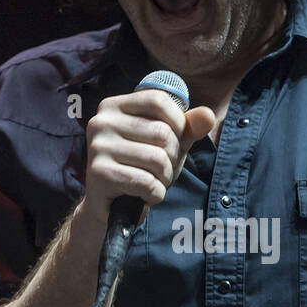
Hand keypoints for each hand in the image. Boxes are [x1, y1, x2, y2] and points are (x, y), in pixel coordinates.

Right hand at [83, 89, 215, 225]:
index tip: (175, 140)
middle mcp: (101, 122)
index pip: (158, 100)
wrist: (110, 206)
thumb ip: (188, 127)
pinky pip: (146, 182)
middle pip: (161, 132)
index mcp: (114, 106)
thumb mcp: (167, 143)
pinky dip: (155, 194)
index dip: (178, 122)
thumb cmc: (140, 167)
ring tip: (153, 182)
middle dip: (172, 157)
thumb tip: (209, 115)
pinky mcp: (99, 173)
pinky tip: (145, 195)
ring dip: (165, 178)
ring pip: (157, 159)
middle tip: (161, 170)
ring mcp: (98, 147)